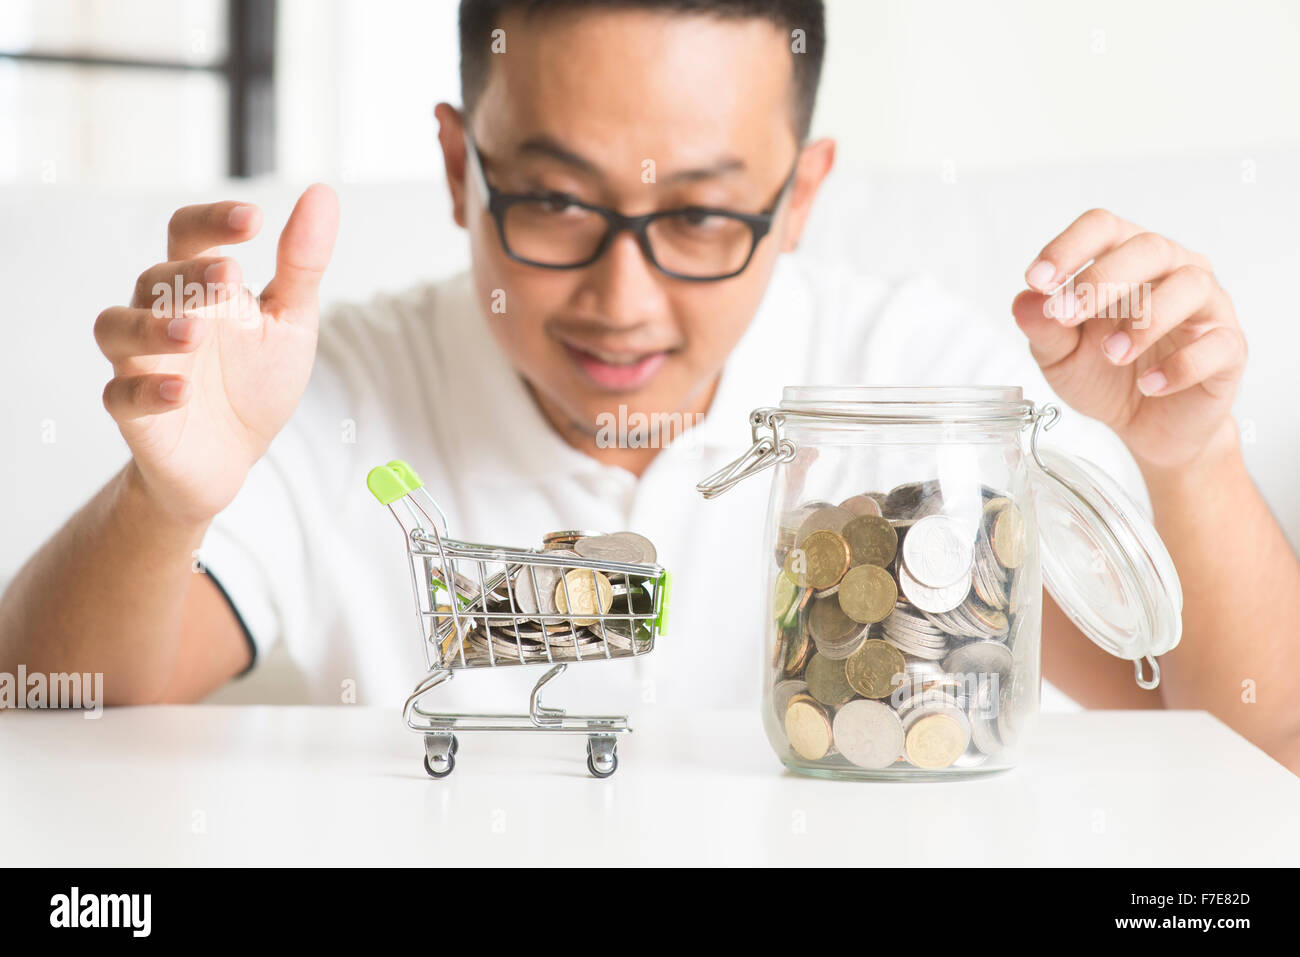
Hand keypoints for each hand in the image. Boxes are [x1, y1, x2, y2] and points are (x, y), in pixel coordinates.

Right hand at [95, 184, 338, 521]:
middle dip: (189, 275)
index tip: (254, 219)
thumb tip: (321, 193)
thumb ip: (300, 264)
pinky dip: (147, 391)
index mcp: (198, 286)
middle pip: (155, 278)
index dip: (214, 221)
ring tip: (195, 333)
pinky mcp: (134, 413)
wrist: (231, 457)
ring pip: (118, 328)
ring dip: (154, 328)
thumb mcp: (289, 321)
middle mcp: (161, 314)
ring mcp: (141, 362)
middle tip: (229, 276)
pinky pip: (121, 395)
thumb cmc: (255, 380)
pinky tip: (182, 391)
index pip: (189, 234)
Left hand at [1012, 208, 1246, 470]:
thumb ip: (1043, 329)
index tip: (1037, 282)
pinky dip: (1180, 365)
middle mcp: (1171, 271)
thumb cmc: (1103, 376)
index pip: (1103, 227)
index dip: (1068, 248)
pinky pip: (1216, 344)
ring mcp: (1206, 307)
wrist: (1144, 427)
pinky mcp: (1228, 348)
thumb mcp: (1060, 356)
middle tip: (1065, 317)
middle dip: (1102, 278)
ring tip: (1110, 354)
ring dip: (1145, 319)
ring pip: (1190, 285)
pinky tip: (1148, 384)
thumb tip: (1024, 301)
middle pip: (1148, 247)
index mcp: (1125, 260)